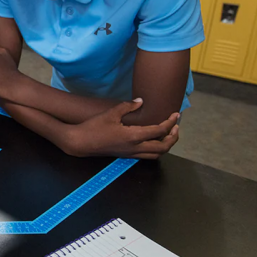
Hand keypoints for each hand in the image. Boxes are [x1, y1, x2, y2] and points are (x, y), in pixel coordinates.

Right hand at [62, 99, 179, 159]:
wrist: (81, 142)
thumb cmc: (94, 127)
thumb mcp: (111, 113)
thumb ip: (128, 107)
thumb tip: (141, 101)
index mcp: (133, 136)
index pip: (159, 131)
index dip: (170, 122)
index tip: (175, 115)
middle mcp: (135, 148)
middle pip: (163, 147)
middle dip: (173, 137)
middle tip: (176, 126)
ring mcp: (131, 153)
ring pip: (156, 154)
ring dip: (166, 145)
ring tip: (168, 134)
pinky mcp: (126, 155)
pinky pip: (148, 155)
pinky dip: (156, 149)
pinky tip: (153, 139)